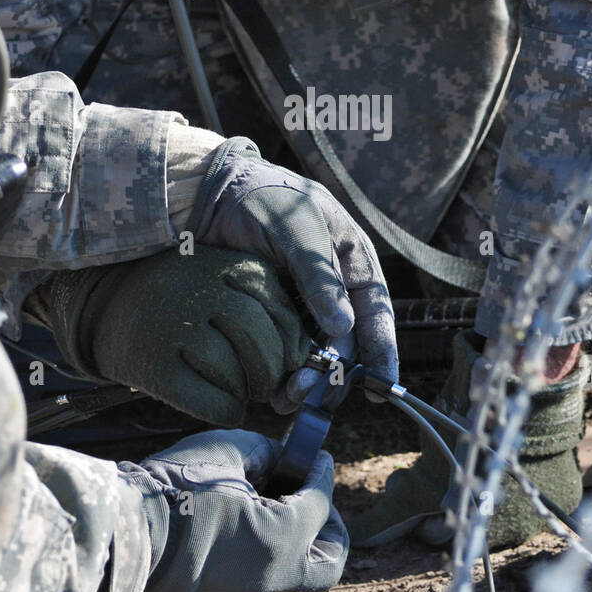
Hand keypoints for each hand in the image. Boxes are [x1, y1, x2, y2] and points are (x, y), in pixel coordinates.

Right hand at [43, 244, 311, 424]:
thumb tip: (308, 361)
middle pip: (259, 337)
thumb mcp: (221, 280)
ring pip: (233, 371)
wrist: (104, 303)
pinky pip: (208, 401)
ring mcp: (172, 326)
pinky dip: (227, 412)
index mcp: (225, 263)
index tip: (292, 359)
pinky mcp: (152, 365)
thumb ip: (264, 307)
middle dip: (273, 369)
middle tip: (269, 383)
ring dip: (249, 392)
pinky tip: (224, 407)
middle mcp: (198, 289)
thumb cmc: (184, 299)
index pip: (280, 307)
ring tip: (244, 393)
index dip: (295, 342)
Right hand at [122, 430, 348, 591]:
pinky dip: (254, 548)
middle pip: (327, 565)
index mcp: (282, 539)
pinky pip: (250, 574)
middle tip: (315, 503)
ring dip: (287, 538)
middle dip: (331, 531)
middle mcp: (271, 575)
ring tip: (265, 503)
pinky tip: (233, 522)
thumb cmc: (176, 487)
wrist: (123, 533)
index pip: (320, 503)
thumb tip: (278, 458)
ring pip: (286, 570)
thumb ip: (264, 452)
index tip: (318, 458)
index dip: (321, 474)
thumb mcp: (227, 451)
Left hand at [191, 138, 397, 397]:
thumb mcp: (296, 227)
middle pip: (347, 341)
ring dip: (308, 378)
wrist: (209, 194)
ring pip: (318, 351)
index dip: (382, 350)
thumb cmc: (262, 198)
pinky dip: (283, 372)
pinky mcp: (275, 315)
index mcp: (353, 258)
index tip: (379, 386)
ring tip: (286, 397)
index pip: (377, 311)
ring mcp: (304, 303)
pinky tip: (272, 388)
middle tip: (309, 393)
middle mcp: (335, 287)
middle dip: (334, 372)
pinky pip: (287, 350)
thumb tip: (344, 328)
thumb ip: (319, 274)